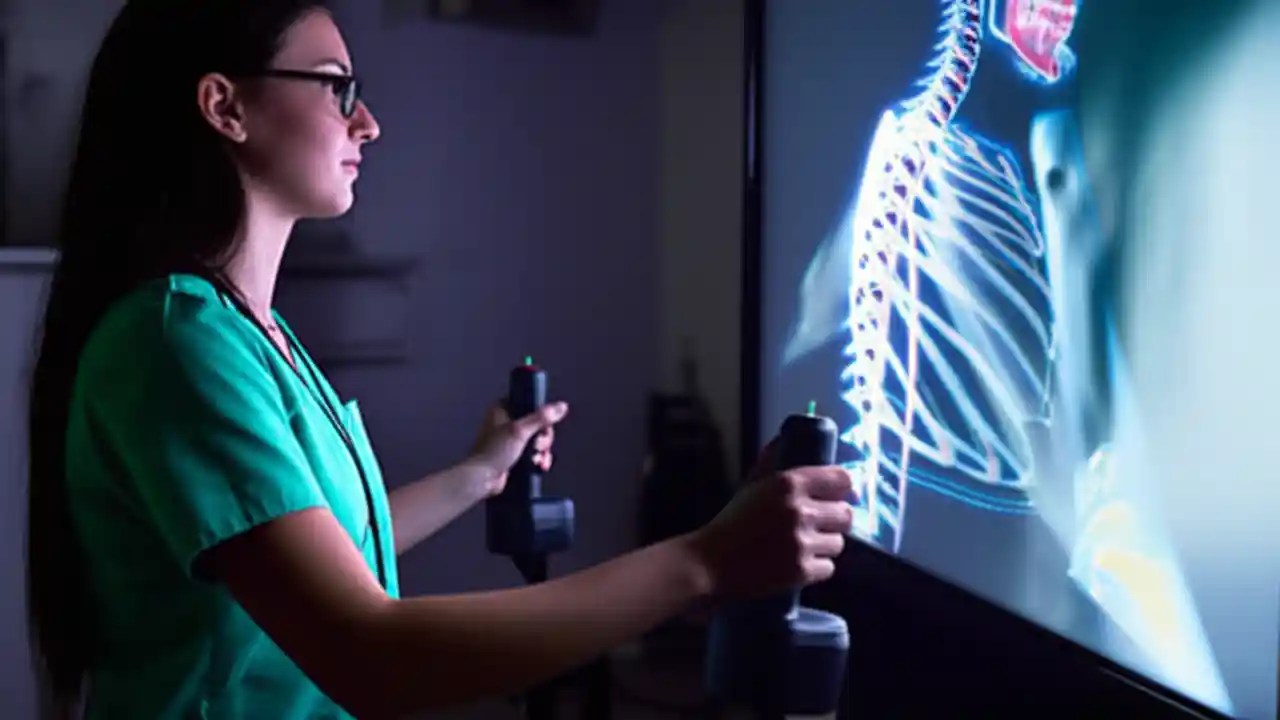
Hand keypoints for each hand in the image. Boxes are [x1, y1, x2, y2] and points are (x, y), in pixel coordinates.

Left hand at [464, 400, 568, 498]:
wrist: (481, 479)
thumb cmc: (497, 450)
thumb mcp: (520, 431)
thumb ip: (541, 418)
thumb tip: (563, 405)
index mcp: (503, 409)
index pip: (531, 405)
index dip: (542, 417)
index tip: (546, 429)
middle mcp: (506, 421)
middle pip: (537, 424)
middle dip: (543, 438)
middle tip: (540, 447)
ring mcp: (510, 439)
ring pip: (537, 440)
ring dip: (542, 451)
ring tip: (539, 460)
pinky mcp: (513, 455)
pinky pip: (533, 453)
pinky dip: (538, 459)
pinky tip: (540, 466)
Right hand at [687, 442, 856, 599]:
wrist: (708, 562)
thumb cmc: (730, 522)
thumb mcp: (751, 485)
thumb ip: (772, 461)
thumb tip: (786, 437)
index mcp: (788, 483)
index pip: (842, 479)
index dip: (843, 488)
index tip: (838, 495)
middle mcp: (800, 510)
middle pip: (846, 513)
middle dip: (834, 519)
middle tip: (819, 524)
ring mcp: (802, 542)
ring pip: (839, 543)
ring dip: (825, 545)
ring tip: (804, 545)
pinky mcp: (802, 571)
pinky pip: (828, 567)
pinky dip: (816, 568)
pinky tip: (798, 564)